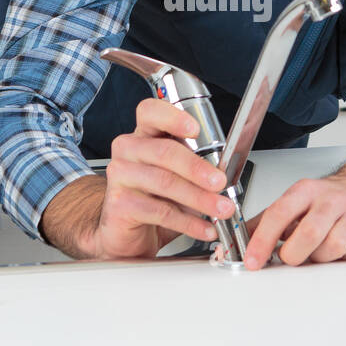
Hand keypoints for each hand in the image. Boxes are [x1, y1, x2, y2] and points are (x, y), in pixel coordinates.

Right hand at [92, 97, 235, 259]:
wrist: (130, 232)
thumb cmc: (156, 197)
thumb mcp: (179, 176)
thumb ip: (198, 165)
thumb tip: (226, 169)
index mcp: (145, 135)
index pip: (151, 112)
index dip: (172, 118)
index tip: (195, 130)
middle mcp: (129, 150)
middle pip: (163, 151)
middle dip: (197, 168)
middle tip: (220, 181)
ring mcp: (120, 176)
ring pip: (164, 182)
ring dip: (199, 198)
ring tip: (221, 208)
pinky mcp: (119, 204)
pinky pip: (160, 212)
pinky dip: (189, 222)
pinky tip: (205, 228)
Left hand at [241, 174, 345, 269]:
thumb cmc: (327, 202)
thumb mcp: (294, 204)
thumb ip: (264, 223)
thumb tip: (235, 243)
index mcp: (306, 191)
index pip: (279, 213)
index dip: (262, 240)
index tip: (253, 261)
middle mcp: (332, 198)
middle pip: (308, 233)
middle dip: (295, 254)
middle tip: (293, 257)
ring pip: (334, 248)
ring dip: (323, 257)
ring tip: (322, 249)